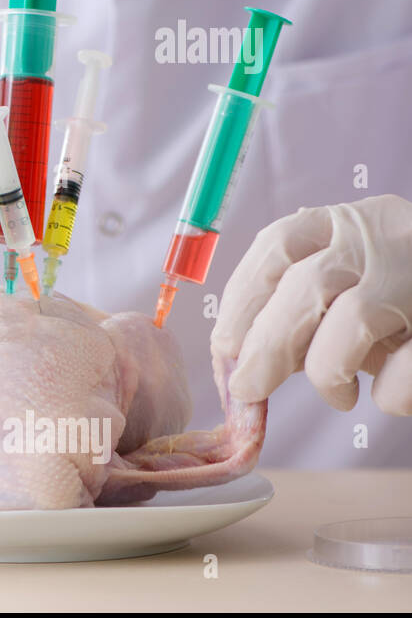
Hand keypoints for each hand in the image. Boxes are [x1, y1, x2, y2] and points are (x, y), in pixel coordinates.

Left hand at [211, 194, 411, 414]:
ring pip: (354, 319)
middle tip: (249, 387)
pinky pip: (407, 366)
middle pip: (307, 285)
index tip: (225, 345)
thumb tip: (242, 359)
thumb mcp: (345, 278)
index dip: (242, 299)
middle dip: (267, 345)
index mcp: (345, 222)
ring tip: (336, 394)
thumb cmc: (396, 294)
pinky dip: (389, 392)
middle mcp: (383, 237)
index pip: (277, 245)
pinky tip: (387, 395)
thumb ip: (298, 304)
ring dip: (327, 369)